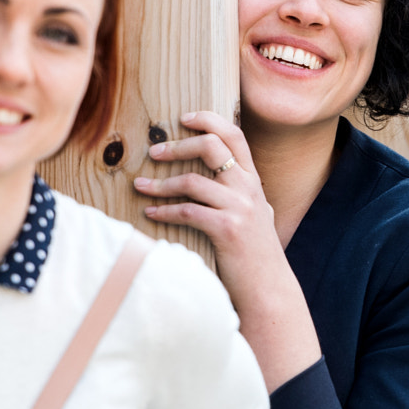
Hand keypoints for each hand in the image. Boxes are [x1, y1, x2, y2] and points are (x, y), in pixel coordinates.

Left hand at [134, 112, 321, 390]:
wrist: (269, 290)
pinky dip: (163, 211)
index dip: (209, 120)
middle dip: (178, 145)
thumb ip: (240, 194)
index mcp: (253, 181)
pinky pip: (187, 211)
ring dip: (161, 182)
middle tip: (154, 151)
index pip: (235, 135)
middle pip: (213, 146)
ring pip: (193, 180)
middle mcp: (249, 189)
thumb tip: (214, 180)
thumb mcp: (255, 216)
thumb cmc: (254, 256)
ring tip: (139, 185)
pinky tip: (149, 214)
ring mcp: (240, 208)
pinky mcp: (227, 229)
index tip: (183, 118)